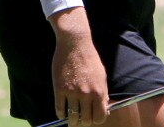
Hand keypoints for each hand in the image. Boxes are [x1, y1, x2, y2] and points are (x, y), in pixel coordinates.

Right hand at [50, 7, 109, 124]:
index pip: (100, 117)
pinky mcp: (60, 88)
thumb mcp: (101, 75)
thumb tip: (104, 108)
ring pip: (72, 116)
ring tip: (71, 119)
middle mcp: (87, 95)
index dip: (96, 120)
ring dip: (72, 121)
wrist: (75, 44)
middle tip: (81, 119)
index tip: (92, 118)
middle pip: (86, 120)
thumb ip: (103, 92)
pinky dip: (61, 114)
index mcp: (99, 92)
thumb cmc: (90, 58)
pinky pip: (59, 108)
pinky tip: (62, 113)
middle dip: (84, 122)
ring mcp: (72, 92)